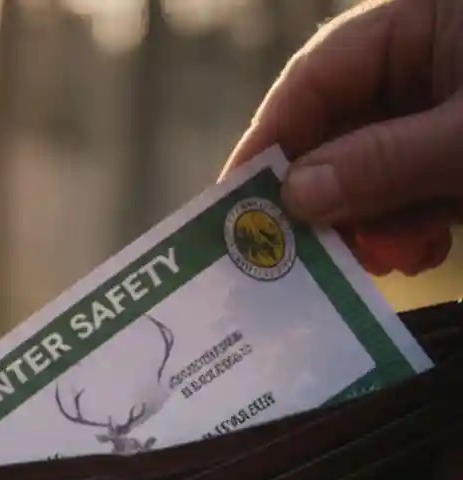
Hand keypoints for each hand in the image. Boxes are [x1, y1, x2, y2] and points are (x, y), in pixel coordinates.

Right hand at [222, 0, 461, 275]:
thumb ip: (384, 163)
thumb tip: (294, 198)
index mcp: (422, 20)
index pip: (316, 77)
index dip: (269, 142)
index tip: (234, 204)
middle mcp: (427, 59)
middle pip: (340, 129)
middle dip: (325, 196)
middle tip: (301, 255)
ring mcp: (450, 105)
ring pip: (376, 167)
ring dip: (372, 222)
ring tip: (382, 260)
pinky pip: (417, 188)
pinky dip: (411, 225)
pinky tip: (421, 252)